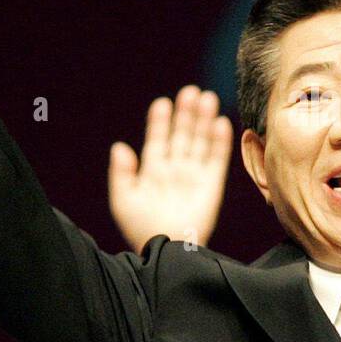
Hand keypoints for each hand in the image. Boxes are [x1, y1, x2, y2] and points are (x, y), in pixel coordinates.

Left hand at [109, 87, 232, 251]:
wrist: (168, 250)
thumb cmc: (141, 228)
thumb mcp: (123, 199)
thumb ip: (121, 173)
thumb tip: (120, 146)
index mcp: (153, 170)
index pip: (158, 139)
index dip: (160, 121)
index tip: (163, 103)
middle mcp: (175, 168)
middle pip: (182, 134)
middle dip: (186, 113)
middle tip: (191, 91)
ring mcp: (194, 175)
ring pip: (200, 141)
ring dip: (204, 120)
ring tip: (207, 98)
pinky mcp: (212, 184)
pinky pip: (217, 158)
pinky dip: (220, 141)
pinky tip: (220, 122)